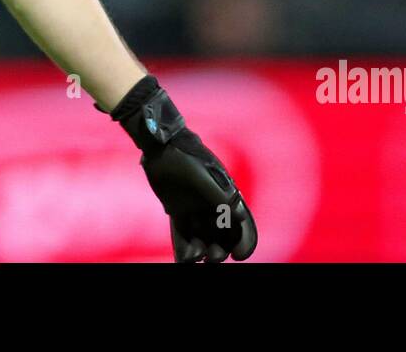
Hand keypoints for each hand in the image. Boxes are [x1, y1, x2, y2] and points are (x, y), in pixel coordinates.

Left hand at [104, 76, 257, 261]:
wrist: (160, 145)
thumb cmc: (186, 156)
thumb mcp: (203, 177)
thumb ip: (219, 197)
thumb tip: (241, 218)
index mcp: (227, 195)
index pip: (243, 223)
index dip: (245, 241)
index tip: (239, 255)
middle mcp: (213, 205)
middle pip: (223, 236)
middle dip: (221, 249)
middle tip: (214, 257)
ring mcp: (195, 209)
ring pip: (203, 238)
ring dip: (202, 251)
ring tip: (195, 257)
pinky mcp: (178, 211)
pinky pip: (182, 234)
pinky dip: (183, 248)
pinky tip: (182, 261)